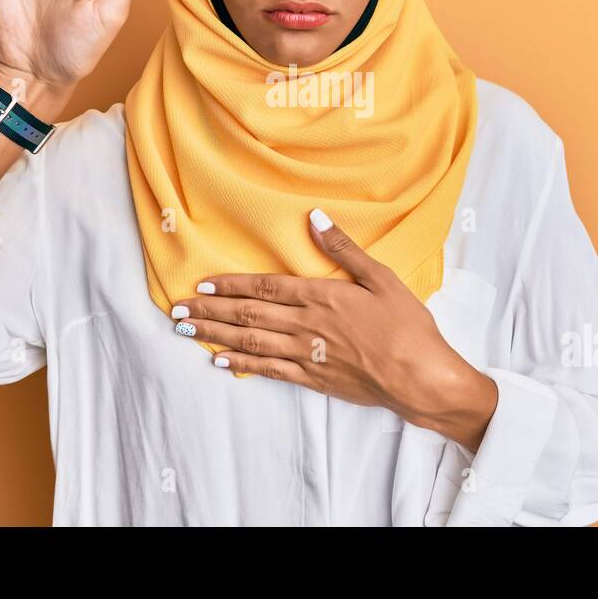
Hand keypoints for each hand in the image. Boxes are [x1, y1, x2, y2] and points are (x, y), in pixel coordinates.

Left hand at [170, 210, 499, 450]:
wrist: (420, 377)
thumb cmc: (407, 325)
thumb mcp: (381, 277)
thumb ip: (344, 249)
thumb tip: (315, 218)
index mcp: (321, 297)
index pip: (265, 288)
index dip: (230, 285)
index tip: (202, 283)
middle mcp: (306, 326)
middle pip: (248, 316)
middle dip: (210, 311)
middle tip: (177, 310)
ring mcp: (307, 355)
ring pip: (250, 343)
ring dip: (215, 335)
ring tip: (187, 331)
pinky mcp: (313, 379)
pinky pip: (269, 370)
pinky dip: (242, 365)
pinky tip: (221, 361)